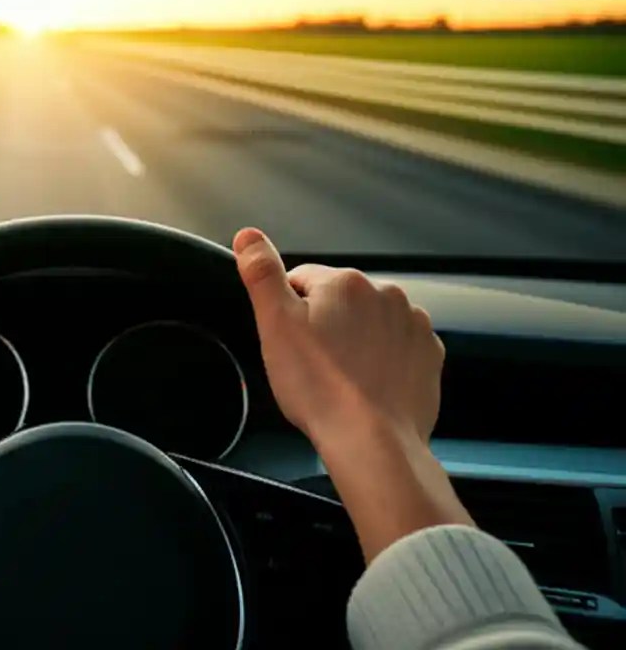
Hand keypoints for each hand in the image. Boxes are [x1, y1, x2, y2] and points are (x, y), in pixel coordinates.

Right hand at [232, 228, 443, 444]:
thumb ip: (261, 274)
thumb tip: (248, 237)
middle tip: (312, 365)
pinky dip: (381, 362)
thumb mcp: (274, 326)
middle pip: (338, 302)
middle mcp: (384, 294)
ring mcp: (411, 324)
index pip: (301, 281)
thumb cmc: (321, 389)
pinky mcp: (428, 353)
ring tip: (340, 378)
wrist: (373, 441)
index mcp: (344, 283)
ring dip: (354, 343)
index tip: (290, 343)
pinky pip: (396, 348)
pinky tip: (365, 385)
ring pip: (368, 324)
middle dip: (324, 326)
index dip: (287, 313)